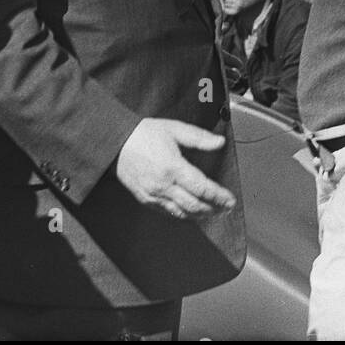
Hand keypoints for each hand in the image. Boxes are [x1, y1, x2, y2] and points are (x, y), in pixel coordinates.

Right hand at [115, 118, 236, 219]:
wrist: (115, 143)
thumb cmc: (143, 134)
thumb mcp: (173, 129)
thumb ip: (198, 137)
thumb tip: (219, 142)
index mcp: (173, 167)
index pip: (202, 188)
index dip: (219, 196)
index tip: (230, 199)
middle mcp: (164, 185)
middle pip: (194, 205)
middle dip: (213, 209)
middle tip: (226, 209)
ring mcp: (153, 194)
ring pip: (182, 212)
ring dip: (200, 215)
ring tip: (213, 213)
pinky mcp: (145, 199)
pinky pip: (167, 212)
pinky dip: (183, 215)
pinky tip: (191, 212)